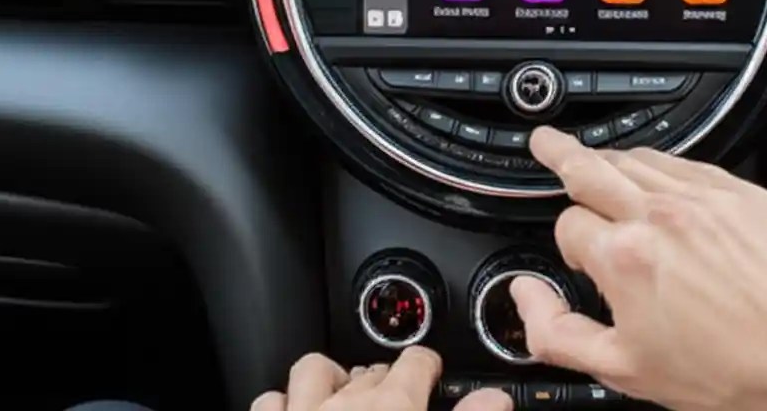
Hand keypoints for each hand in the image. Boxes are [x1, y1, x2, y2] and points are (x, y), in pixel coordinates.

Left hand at [251, 347, 510, 410]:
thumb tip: (495, 400)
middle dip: (385, 377)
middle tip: (396, 396)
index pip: (417, 361)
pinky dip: (283, 403)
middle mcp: (346, 402)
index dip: (428, 365)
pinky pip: (271, 401)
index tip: (432, 372)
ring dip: (330, 377)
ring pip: (314, 370)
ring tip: (342, 392)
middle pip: (371, 369)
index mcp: (394, 406)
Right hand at [512, 127, 766, 410]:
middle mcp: (659, 217)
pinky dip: (661, 165)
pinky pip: (686, 162)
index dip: (568, 245)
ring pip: (638, 159)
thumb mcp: (625, 372)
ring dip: (610, 158)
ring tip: (599, 160)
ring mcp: (703, 199)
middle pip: (590, 166)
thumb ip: (556, 333)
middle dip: (560, 152)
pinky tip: (659, 176)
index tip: (584, 261)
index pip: (567, 224)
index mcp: (625, 258)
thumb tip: (526, 296)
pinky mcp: (741, 193)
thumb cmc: (733, 372)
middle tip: (546, 142)